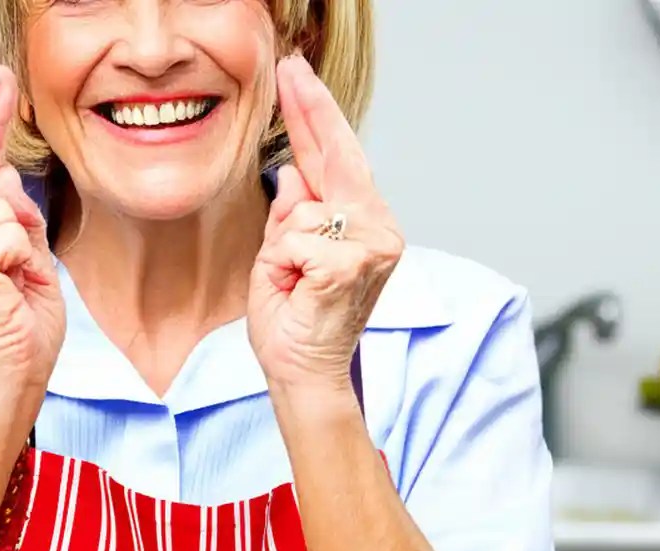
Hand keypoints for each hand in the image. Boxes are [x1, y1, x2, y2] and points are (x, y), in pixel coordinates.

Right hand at [0, 65, 64, 393]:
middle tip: (0, 73)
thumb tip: (0, 176)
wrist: (9, 377)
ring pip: (6, 205)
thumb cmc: (17, 326)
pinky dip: (25, 258)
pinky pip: (12, 230)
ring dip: (26, 243)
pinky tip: (11, 286)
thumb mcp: (24, 258)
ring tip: (15, 282)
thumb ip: (10, 216)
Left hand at [248, 55, 404, 392]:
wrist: (301, 374)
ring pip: (300, 209)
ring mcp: (371, 246)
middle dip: (309, 113)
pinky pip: (293, 239)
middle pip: (334, 159)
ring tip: (291, 282)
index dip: (315, 115)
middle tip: (290, 66)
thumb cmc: (293, 321)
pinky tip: (296, 291)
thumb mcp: (281, 255)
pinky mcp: (351, 264)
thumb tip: (293, 174)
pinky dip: (281, 265)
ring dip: (281, 248)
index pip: (336, 160)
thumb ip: (292, 213)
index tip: (297, 75)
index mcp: (363, 225)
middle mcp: (378, 229)